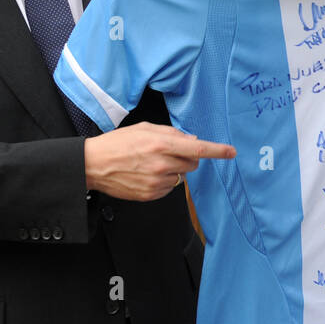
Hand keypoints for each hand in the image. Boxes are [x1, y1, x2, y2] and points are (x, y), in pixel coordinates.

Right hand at [84, 122, 234, 201]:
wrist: (93, 164)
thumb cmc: (117, 143)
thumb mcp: (144, 128)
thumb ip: (171, 133)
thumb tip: (192, 140)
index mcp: (161, 144)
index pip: (198, 149)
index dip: (217, 151)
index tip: (231, 152)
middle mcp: (162, 164)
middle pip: (192, 164)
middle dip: (186, 158)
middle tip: (167, 153)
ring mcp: (156, 182)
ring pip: (180, 177)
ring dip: (173, 170)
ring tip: (150, 164)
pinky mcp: (150, 194)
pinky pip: (168, 188)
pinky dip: (163, 181)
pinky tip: (145, 174)